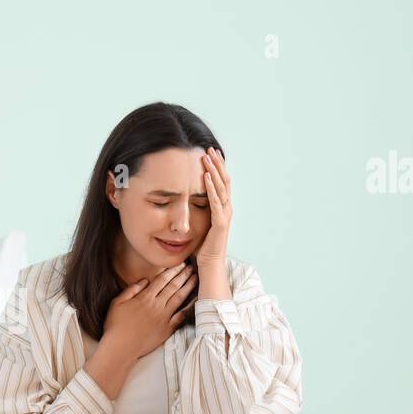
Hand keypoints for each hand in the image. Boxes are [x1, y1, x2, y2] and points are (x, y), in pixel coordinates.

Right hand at [102, 262, 198, 359]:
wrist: (120, 348)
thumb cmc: (115, 326)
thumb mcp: (117, 303)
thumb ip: (131, 290)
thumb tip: (144, 280)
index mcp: (144, 298)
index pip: (162, 280)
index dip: (172, 270)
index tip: (180, 264)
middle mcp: (156, 305)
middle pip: (173, 286)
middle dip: (183, 275)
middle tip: (192, 267)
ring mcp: (164, 317)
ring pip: (179, 298)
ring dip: (189, 286)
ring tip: (196, 278)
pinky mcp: (167, 329)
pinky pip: (181, 316)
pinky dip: (189, 307)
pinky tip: (196, 300)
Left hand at [195, 146, 231, 263]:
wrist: (209, 265)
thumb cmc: (202, 247)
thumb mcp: (199, 223)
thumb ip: (196, 210)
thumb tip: (185, 198)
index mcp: (222, 208)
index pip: (221, 182)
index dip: (217, 167)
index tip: (210, 153)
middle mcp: (226, 209)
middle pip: (224, 180)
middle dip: (217, 163)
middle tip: (210, 148)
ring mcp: (225, 215)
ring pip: (222, 187)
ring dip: (214, 171)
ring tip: (207, 156)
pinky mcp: (220, 224)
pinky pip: (216, 202)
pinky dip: (212, 188)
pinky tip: (206, 177)